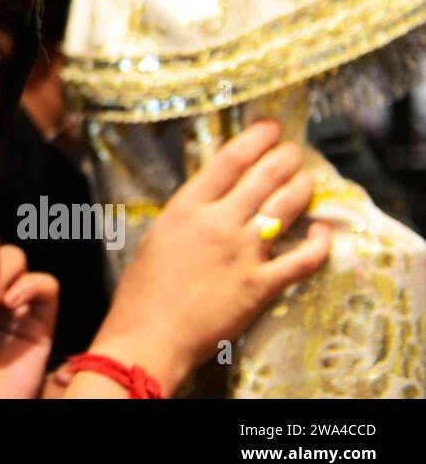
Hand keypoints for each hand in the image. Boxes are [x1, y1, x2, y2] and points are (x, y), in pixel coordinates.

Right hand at [84, 120, 331, 394]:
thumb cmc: (142, 290)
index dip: (256, 138)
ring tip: (307, 180)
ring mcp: (244, 253)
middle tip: (293, 151)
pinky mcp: (262, 285)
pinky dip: (318, 241)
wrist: (150, 335)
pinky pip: (303, 258)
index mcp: (186, 207)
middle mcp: (219, 223)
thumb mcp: (158, 236)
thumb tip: (214, 200)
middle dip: (286, 157)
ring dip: (303, 187)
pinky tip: (321, 231)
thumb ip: (189, 215)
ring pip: (286, 207)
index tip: (270, 128)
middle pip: (265, 175)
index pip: (230, 159)